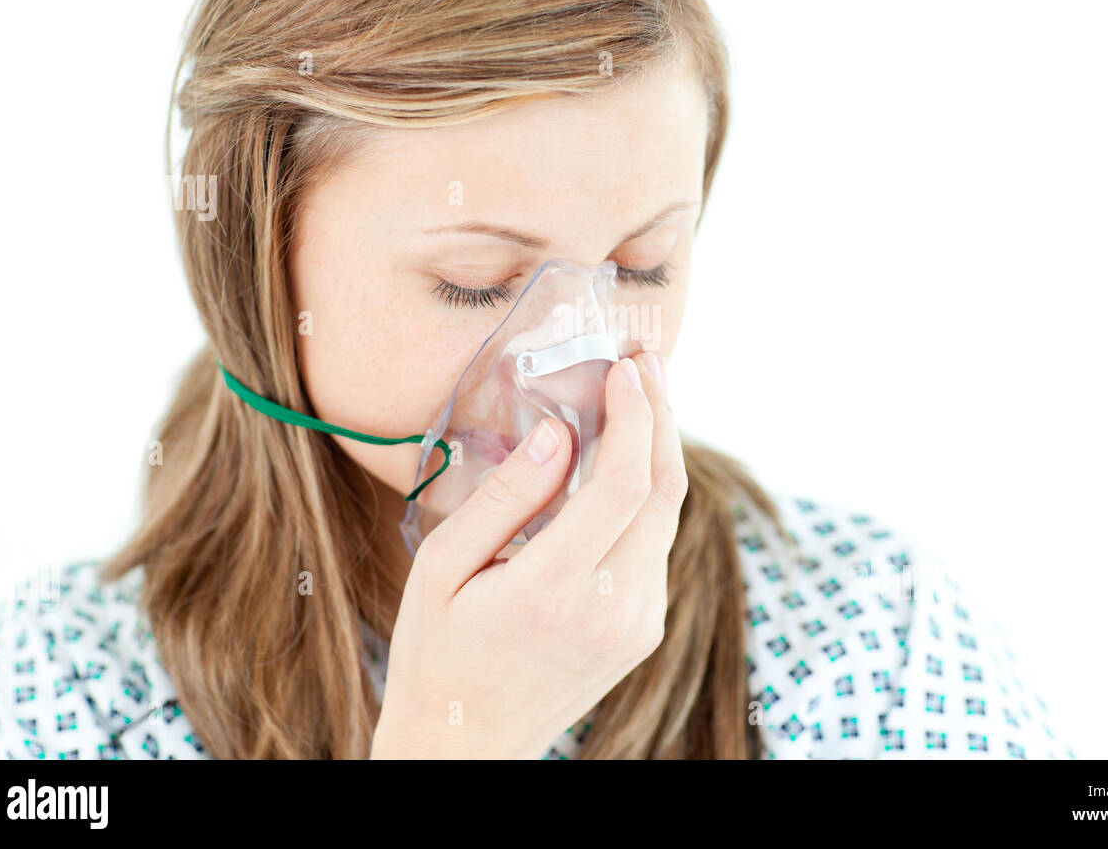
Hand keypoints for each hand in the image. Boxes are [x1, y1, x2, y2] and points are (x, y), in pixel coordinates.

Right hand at [370, 352, 682, 758]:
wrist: (467, 742)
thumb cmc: (439, 652)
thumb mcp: (441, 568)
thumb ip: (502, 498)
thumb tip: (556, 434)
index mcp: (555, 590)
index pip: (623, 485)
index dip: (635, 416)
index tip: (626, 369)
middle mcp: (612, 608)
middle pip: (664, 491)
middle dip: (660, 417)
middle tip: (646, 364)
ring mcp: (638, 623)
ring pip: (669, 517)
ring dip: (659, 451)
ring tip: (639, 398)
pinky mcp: (645, 629)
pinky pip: (657, 545)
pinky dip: (648, 494)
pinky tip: (624, 463)